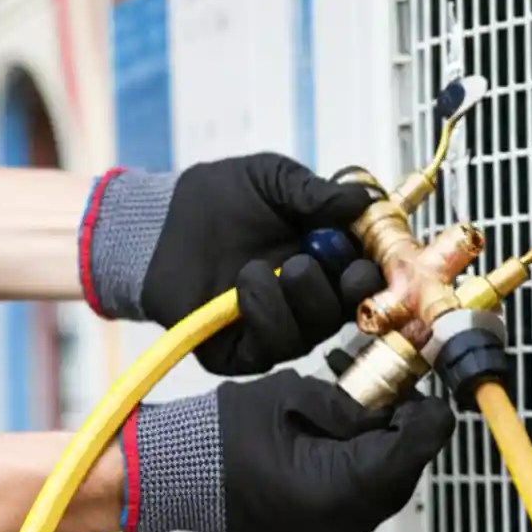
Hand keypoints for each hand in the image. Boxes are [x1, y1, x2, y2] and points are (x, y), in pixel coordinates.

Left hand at [79, 154, 384, 373]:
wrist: (161, 220)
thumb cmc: (219, 197)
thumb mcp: (272, 179)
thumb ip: (315, 192)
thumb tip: (363, 199)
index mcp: (324, 262)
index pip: (363, 281)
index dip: (370, 277)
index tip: (364, 263)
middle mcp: (304, 301)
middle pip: (342, 315)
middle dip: (332, 292)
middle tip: (301, 262)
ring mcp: (274, 328)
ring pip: (308, 336)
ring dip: (291, 302)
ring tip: (257, 268)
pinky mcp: (239, 351)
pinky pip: (268, 350)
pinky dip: (263, 316)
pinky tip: (243, 286)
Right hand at [119, 371, 454, 531]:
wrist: (175, 476)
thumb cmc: (222, 435)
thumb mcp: (296, 397)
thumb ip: (353, 401)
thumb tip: (395, 398)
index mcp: (341, 490)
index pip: (415, 448)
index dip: (428, 410)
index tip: (427, 381)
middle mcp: (346, 524)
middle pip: (406, 468)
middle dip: (406, 425)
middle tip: (393, 387)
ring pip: (389, 482)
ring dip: (385, 443)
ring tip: (362, 406)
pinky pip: (365, 495)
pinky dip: (364, 462)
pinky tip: (342, 432)